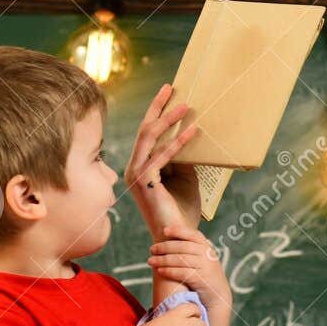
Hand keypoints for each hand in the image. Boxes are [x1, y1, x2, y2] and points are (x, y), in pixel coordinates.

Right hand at [124, 84, 201, 234]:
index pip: (148, 133)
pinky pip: (160, 157)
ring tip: (185, 106)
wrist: (179, 238)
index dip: (158, 112)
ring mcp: (137, 175)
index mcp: (142, 166)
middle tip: (172, 87)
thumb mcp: (186, 177)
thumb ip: (183, 158)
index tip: (170, 93)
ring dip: (168, 120)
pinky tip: (191, 132)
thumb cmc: (182, 210)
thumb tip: (189, 136)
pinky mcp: (145, 183)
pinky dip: (177, 143)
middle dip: (158, 107)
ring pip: (149, 138)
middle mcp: (135, 168)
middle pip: (145, 130)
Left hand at [148, 224, 231, 319]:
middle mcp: (207, 255)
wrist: (218, 296)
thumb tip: (168, 243)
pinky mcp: (201, 279)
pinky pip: (182, 273)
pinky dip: (169, 271)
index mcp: (207, 247)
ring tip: (150, 261)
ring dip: (163, 260)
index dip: (179, 231)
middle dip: (165, 247)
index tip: (165, 230)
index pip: (193, 234)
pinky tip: (160, 271)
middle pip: (183, 247)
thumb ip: (191, 251)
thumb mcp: (202, 260)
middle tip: (152, 249)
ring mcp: (205, 266)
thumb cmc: (204, 276)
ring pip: (181, 259)